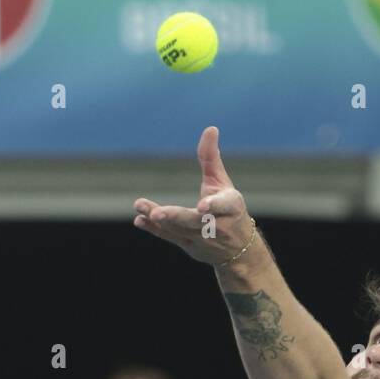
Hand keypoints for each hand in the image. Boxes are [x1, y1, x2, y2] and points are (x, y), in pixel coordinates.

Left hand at [133, 126, 253, 265]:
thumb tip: (211, 128)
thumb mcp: (224, 183)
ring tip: (140, 207)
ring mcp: (203, 239)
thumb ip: (212, 158)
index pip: (224, 206)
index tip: (202, 207)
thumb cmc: (230, 210)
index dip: (213, 206)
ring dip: (158, 220)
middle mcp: (219, 226)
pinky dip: (154, 230)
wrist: (239, 250)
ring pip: (178, 229)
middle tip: (158, 213)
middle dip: (176, 217)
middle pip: (195, 221)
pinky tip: (140, 220)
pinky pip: (170, 237)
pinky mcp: (190, 247)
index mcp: (231, 207)